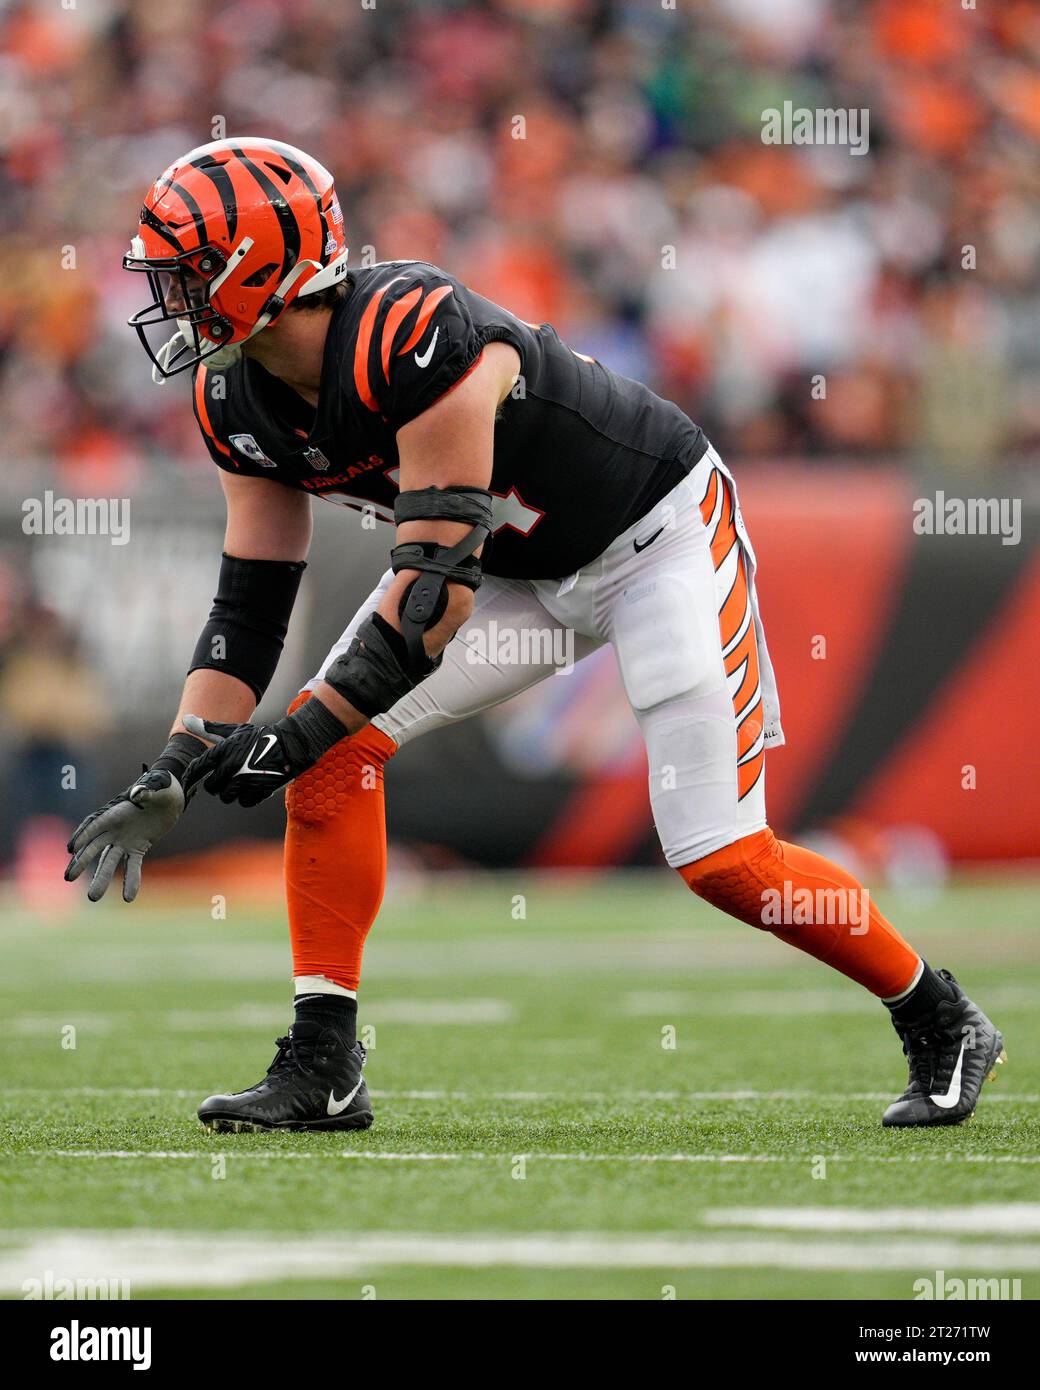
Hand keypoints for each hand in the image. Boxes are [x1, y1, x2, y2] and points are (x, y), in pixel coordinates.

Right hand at [65, 769, 186, 901]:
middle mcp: (114, 829)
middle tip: (68, 878)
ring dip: (101, 878)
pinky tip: (128, 897)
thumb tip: (138, 793)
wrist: (172, 796)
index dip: (83, 836)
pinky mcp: (138, 848)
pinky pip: (133, 866)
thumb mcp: (158, 785)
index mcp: (115, 812)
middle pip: (94, 847)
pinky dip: (131, 880)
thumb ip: (147, 790)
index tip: (72, 850)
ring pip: (109, 861)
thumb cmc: (162, 786)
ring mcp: (124, 840)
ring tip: (93, 897)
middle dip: (82, 862)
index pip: (95, 825)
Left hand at [183, 699, 346, 807]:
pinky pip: (244, 802)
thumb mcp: (234, 731)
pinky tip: (254, 786)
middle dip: (218, 784)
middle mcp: (232, 766)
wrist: (290, 744)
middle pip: (211, 787)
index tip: (188, 782)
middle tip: (228, 777)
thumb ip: (209, 729)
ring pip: (226, 797)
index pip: (197, 768)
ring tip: (242, 781)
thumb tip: (186, 720)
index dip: (190, 777)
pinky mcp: (258, 791)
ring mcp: (245, 780)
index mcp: (224, 750)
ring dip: (232, 792)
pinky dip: (248, 797)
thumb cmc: (260, 737)